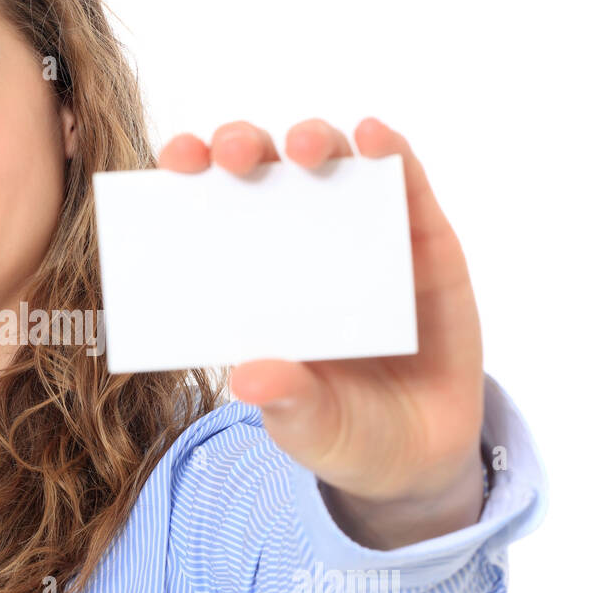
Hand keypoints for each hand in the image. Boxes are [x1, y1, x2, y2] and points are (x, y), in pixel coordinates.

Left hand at [156, 117, 485, 545]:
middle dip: (239, 146)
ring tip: (304, 148)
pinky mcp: (421, 236)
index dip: (185, 179)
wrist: (422, 453)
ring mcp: (359, 234)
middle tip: (230, 155)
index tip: (171, 164)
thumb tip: (248, 380)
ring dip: (311, 139)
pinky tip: (373, 139)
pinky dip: (388, 150)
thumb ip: (286, 403)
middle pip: (260, 171)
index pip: (206, 214)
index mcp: (250, 281)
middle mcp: (297, 245)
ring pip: (328, 161)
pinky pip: (404, 180)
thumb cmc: (345, 431)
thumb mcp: (310, 427)